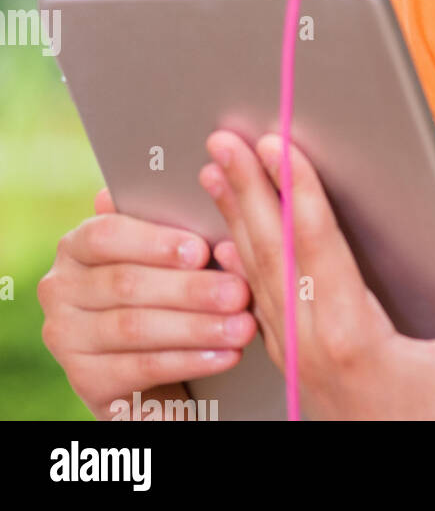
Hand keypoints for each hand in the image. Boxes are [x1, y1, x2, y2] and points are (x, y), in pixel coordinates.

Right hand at [38, 187, 256, 420]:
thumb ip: (175, 227)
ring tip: (241, 326)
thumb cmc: (164, 283)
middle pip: (127, 284)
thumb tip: (207, 189)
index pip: (107, 234)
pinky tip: (224, 355)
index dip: (156, 243)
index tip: (202, 251)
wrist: (146, 358)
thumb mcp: (166, 255)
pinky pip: (140, 368)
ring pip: (135, 328)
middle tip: (239, 292)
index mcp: (77, 243)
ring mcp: (66, 336)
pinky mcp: (83, 378)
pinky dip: (188, 360)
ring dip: (196, 327)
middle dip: (190, 289)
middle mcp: (60, 287)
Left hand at [199, 129, 434, 419]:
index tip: (277, 146)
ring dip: (235, 217)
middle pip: (272, 252)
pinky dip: (237, 264)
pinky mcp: (295, 367)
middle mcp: (313, 344)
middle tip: (225, 141)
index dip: (298, 190)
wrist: (403, 487)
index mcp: (354, 337)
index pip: (318, 245)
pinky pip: (256, 304)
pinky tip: (225, 245)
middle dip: (248, 189)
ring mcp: (297, 358)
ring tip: (215, 173)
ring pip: (256, 274)